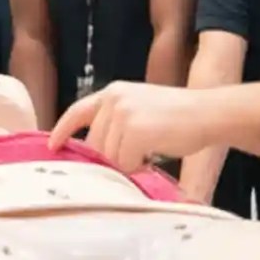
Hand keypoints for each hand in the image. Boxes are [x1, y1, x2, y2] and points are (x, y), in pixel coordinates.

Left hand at [48, 81, 213, 172]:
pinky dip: (138, 167)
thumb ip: (116, 122)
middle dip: (110, 158)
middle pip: (94, 144)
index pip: (78, 111)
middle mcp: (114, 99)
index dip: (63, 130)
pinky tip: (153, 156)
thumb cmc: (178, 116)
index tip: (52, 146)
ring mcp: (123, 114)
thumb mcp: (140, 108)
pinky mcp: (134, 130)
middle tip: (136, 158)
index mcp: (113, 93)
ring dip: (127, 163)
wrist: (207, 113)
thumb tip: (95, 150)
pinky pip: (124, 163)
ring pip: (109, 157)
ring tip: (148, 153)